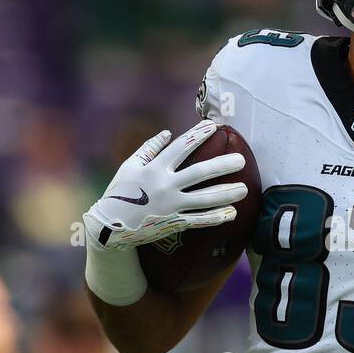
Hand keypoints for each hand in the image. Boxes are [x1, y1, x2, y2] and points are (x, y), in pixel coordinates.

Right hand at [84, 122, 245, 250]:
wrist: (108, 226)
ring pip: (204, 199)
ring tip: (245, 189)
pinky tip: (231, 213)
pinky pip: (198, 221)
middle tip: (241, 160)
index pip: (181, 148)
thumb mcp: (129, 166)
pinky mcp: (172, 223)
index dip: (199, 135)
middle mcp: (165, 186)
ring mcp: (170, 206)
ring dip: (226, 193)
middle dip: (222, 165)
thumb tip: (167, 133)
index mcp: (154, 168)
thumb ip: (149, 149)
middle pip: (199, 173)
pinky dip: (215, 217)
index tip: (215, 126)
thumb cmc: (119, 192)